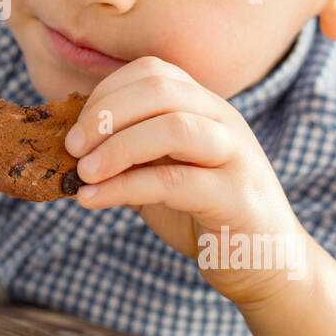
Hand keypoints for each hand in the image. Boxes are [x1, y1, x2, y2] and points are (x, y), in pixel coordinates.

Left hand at [63, 56, 309, 304]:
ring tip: (83, 173)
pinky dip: (123, 188)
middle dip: (107, 114)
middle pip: (161, 91)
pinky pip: (174, 182)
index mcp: (206, 107)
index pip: (154, 72)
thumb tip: (71, 145)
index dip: (107, 93)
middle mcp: (225, 121)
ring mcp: (237, 157)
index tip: (76, 128)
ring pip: (174, 128)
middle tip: (73, 148)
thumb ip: (127, 154)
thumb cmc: (203, 213)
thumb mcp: (159, 173)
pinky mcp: (237, 200)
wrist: (264, 264)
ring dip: (117, 147)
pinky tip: (93, 200)